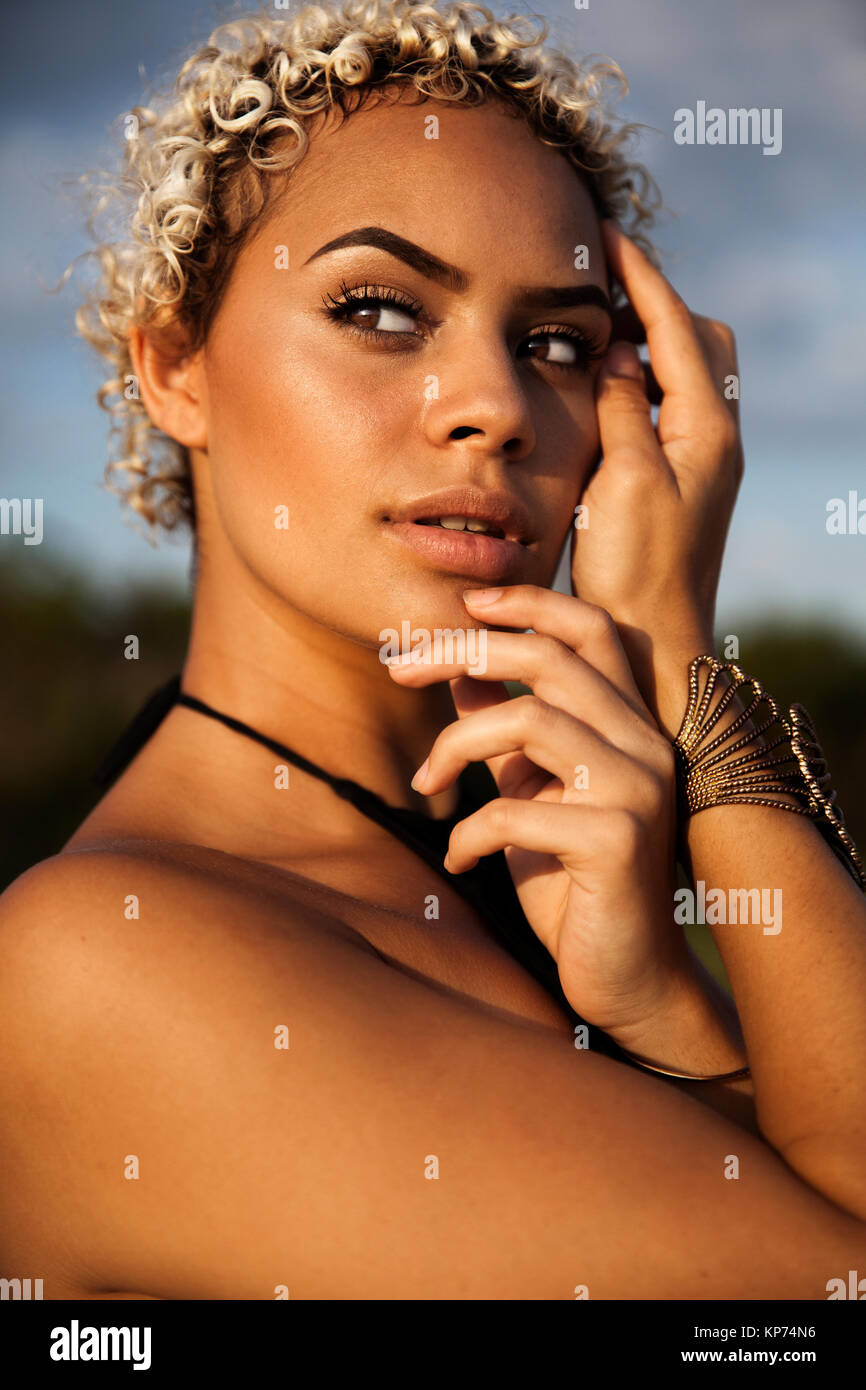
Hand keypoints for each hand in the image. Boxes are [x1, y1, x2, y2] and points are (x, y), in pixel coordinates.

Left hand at [386, 584, 691, 1039]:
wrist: (627, 980)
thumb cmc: (572, 884)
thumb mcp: (529, 793)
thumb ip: (501, 730)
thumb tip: (455, 672)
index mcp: (632, 725)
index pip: (593, 629)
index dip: (529, 602)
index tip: (463, 605)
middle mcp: (648, 745)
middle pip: (550, 660)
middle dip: (462, 653)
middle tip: (398, 671)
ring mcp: (641, 790)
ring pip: (530, 721)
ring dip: (455, 744)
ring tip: (423, 782)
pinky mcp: (619, 842)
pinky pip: (517, 811)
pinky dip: (469, 833)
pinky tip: (458, 862)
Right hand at [571, 219, 743, 736]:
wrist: (653, 644)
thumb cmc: (637, 570)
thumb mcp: (623, 478)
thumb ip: (624, 405)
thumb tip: (620, 352)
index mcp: (707, 429)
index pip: (675, 327)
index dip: (639, 277)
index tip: (604, 237)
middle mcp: (716, 439)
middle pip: (700, 341)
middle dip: (655, 304)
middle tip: (598, 291)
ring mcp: (703, 463)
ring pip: (687, 375)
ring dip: (649, 345)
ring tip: (594, 337)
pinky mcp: (682, 484)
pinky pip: (669, 410)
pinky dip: (642, 386)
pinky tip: (604, 396)